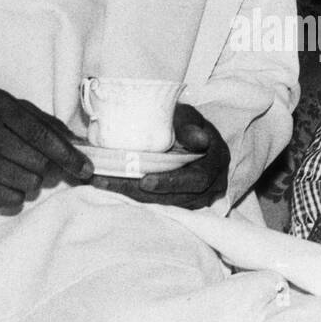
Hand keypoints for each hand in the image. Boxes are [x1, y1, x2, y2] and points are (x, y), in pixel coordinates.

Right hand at [0, 89, 92, 214]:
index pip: (43, 136)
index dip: (69, 155)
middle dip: (50, 168)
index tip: (86, 169)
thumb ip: (43, 120)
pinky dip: (17, 193)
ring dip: (33, 181)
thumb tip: (76, 142)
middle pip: (41, 163)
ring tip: (17, 169)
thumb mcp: (8, 105)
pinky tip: (3, 179)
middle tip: (42, 165)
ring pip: (31, 184)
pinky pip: (14, 201)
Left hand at [90, 103, 229, 209]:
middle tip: (109, 184)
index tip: (144, 181)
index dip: (171, 182)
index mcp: (217, 160)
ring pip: (166, 204)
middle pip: (177, 198)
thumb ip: (190, 126)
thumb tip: (200, 139)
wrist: (189, 132)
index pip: (197, 179)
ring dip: (133, 196)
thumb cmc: (188, 122)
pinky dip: (136, 197)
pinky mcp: (183, 201)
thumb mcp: (189, 116)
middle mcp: (212, 184)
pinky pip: (160, 204)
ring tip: (103, 184)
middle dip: (141, 193)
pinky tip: (112, 187)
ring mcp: (199, 197)